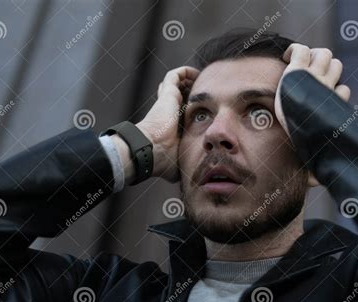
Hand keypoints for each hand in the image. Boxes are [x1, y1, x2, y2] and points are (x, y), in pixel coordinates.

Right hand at [135, 66, 199, 181]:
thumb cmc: (163, 160)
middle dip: (191, 93)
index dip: (191, 110)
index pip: (180, 113)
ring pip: (177, 84)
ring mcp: (166, 101)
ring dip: (189, 81)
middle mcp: (168, 111)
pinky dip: (185, 72)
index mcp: (170, 126)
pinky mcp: (167, 94)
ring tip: (203, 80)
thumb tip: (196, 174)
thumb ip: (187, 164)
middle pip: (179, 96)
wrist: (151, 151)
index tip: (205, 110)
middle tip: (207, 93)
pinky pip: (175, 75)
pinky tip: (198, 73)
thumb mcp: (180, 161)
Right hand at [275, 44, 350, 135]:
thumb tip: (290, 70)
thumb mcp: (278, 94)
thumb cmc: (287, 115)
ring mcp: (329, 88)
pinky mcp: (337, 101)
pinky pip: (344, 89)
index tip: (287, 57)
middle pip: (324, 53)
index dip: (293, 50)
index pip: (301, 49)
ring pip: (337, 65)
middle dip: (315, 55)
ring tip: (319, 76)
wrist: (303, 133)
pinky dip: (338, 89)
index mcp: (297, 73)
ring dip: (329, 68)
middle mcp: (316, 76)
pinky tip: (329, 95)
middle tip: (307, 65)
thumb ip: (287, 80)